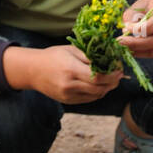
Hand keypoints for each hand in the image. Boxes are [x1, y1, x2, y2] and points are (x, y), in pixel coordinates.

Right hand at [2, 44, 121, 103]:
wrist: (33, 70)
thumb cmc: (54, 56)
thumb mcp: (71, 50)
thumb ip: (89, 57)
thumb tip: (110, 60)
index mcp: (71, 70)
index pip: (98, 77)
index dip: (112, 75)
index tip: (119, 70)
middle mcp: (70, 85)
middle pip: (100, 89)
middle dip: (112, 83)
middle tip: (119, 75)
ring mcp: (69, 96)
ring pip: (96, 96)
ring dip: (106, 88)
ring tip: (110, 79)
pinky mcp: (69, 101)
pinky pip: (89, 99)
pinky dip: (97, 93)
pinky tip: (99, 85)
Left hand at [118, 0, 152, 59]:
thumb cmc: (152, 4)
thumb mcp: (140, 3)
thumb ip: (131, 15)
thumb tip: (125, 31)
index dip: (138, 29)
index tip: (126, 27)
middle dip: (135, 43)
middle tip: (121, 42)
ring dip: (137, 50)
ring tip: (126, 46)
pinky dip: (143, 52)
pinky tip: (134, 48)